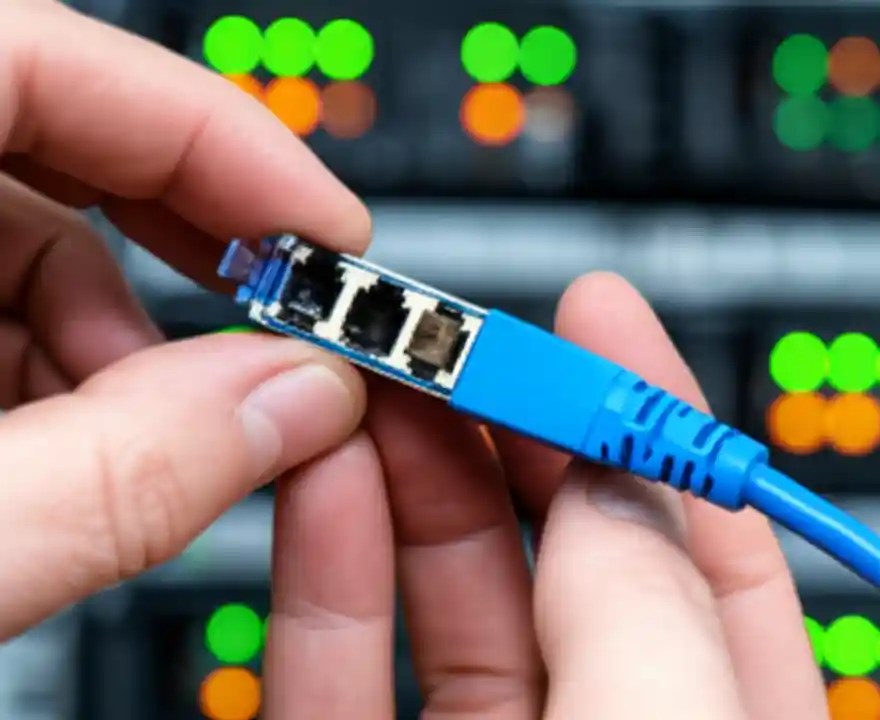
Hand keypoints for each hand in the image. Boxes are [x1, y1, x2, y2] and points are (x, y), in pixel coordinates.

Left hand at [0, 0, 368, 634]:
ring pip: (5, 224)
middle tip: (273, 341)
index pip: (32, 55)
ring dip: (113, 333)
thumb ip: (125, 478)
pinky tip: (65, 454)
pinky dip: (42, 366)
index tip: (324, 235)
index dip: (207, 132)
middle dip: (178, 254)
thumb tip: (297, 405)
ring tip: (147, 440)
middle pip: (41, 134)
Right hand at [267, 273, 828, 718]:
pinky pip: (338, 676)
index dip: (659, 425)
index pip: (717, 558)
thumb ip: (648, 618)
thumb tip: (611, 496)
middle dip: (516, 433)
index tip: (602, 317)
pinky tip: (322, 477)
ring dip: (410, 478)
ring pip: (451, 606)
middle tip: (466, 340)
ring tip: (376, 380)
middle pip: (570, 562)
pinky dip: (328, 573)